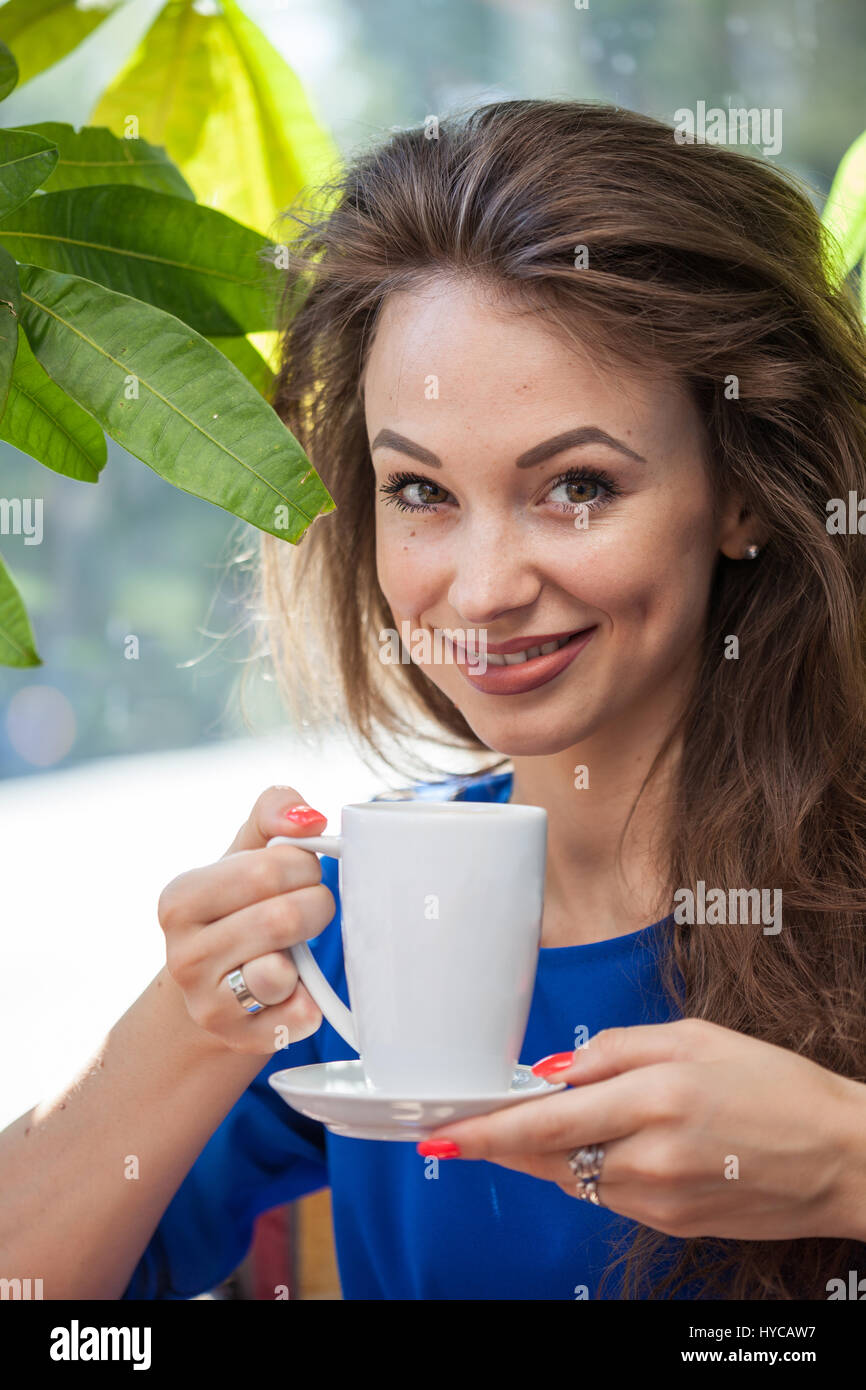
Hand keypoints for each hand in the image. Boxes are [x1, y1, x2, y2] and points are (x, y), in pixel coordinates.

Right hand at [157, 785, 334, 1053]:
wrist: (216, 987)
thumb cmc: (238, 906)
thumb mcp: (246, 853)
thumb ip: (273, 814)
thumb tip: (309, 818)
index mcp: (180, 899)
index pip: (268, 868)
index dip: (304, 865)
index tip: (301, 872)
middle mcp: (184, 955)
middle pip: (283, 918)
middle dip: (315, 905)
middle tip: (310, 906)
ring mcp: (208, 1004)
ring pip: (284, 971)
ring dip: (308, 953)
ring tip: (296, 946)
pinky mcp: (241, 1040)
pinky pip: (300, 1015)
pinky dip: (312, 998)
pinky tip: (295, 988)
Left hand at [417, 1018, 865, 1240]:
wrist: (840, 1157)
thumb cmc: (773, 1084)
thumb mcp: (694, 1037)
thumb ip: (615, 1050)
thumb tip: (552, 1070)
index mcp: (654, 1099)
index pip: (543, 1122)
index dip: (485, 1132)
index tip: (442, 1133)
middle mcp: (649, 1158)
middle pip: (547, 1157)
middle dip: (502, 1142)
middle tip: (465, 1124)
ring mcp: (659, 1201)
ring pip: (573, 1177)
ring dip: (550, 1151)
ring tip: (555, 1119)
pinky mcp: (669, 1225)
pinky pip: (608, 1195)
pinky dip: (593, 1168)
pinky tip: (611, 1143)